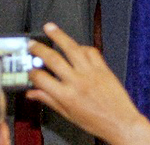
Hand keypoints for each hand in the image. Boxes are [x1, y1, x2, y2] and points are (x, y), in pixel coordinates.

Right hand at [27, 23, 149, 144]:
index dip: (31, 72)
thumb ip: (49, 100)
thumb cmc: (96, 121)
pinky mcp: (103, 67)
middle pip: (54, 59)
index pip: (42, 79)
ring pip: (72, 48)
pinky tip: (76, 45)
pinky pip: (91, 51)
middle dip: (40, 49)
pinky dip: (82, 46)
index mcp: (66, 96)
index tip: (29, 69)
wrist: (120, 122)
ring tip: (50, 28)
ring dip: (59, 36)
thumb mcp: (68, 114)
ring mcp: (91, 72)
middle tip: (32, 44)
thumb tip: (32, 93)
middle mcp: (77, 81)